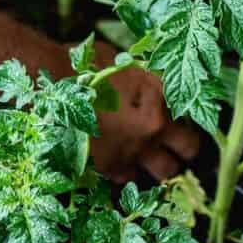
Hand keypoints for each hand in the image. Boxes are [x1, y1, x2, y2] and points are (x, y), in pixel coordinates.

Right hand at [91, 57, 200, 183]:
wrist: (50, 85)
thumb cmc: (85, 66)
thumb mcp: (125, 65)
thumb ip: (148, 81)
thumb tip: (158, 87)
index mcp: (161, 95)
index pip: (192, 114)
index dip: (187, 117)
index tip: (180, 118)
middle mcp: (154, 127)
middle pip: (188, 150)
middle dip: (183, 146)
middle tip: (171, 141)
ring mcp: (133, 150)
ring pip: (164, 172)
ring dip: (158, 162)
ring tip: (145, 152)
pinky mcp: (109, 167)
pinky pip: (129, 178)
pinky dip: (128, 169)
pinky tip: (119, 156)